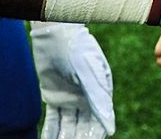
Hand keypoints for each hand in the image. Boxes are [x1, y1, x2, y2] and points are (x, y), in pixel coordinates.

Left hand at [30, 21, 114, 138]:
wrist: (55, 32)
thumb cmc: (78, 49)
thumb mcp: (89, 74)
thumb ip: (99, 101)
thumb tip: (110, 129)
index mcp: (100, 94)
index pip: (98, 122)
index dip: (94, 137)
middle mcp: (86, 99)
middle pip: (83, 127)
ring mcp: (69, 98)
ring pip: (67, 126)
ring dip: (64, 138)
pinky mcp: (53, 96)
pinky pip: (52, 119)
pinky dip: (50, 132)